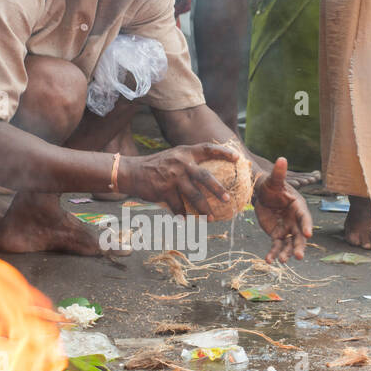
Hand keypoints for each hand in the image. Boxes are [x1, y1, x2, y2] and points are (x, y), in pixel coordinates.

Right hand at [124, 142, 241, 214]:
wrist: (132, 172)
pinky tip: (185, 222)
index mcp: (186, 152)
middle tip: (228, 199)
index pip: (208, 148)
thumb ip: (189, 161)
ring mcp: (172, 176)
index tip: (238, 158)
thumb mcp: (174, 156)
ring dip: (203, 210)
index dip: (224, 152)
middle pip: (205, 177)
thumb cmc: (157, 165)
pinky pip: (177, 206)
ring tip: (211, 219)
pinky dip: (182, 215)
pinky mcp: (164, 189)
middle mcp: (181, 163)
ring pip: (194, 196)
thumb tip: (209, 172)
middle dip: (218, 189)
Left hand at [253, 158, 312, 262]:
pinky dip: (273, 253)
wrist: (261, 194)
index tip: (309, 234)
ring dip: (286, 253)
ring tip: (281, 260)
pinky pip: (276, 246)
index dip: (307, 225)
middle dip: (300, 246)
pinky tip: (268, 261)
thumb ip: (279, 172)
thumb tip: (281, 158)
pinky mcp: (277, 235)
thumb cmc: (271, 185)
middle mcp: (296, 220)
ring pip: (289, 244)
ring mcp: (287, 229)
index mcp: (299, 207)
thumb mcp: (274, 180)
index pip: (305, 217)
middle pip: (300, 235)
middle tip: (299, 256)